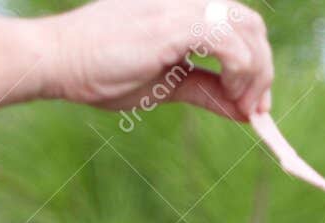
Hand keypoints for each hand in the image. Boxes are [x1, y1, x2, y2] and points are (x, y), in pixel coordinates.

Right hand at [38, 0, 272, 121]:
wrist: (61, 61)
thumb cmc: (103, 71)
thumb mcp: (167, 86)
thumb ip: (205, 91)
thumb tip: (241, 110)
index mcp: (186, 12)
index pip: (240, 27)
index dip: (257, 64)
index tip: (254, 105)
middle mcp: (188, 2)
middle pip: (251, 24)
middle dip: (263, 70)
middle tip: (255, 109)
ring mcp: (181, 7)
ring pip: (246, 30)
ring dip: (255, 74)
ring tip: (241, 106)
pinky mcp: (174, 24)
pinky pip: (228, 42)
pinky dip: (240, 71)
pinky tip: (229, 94)